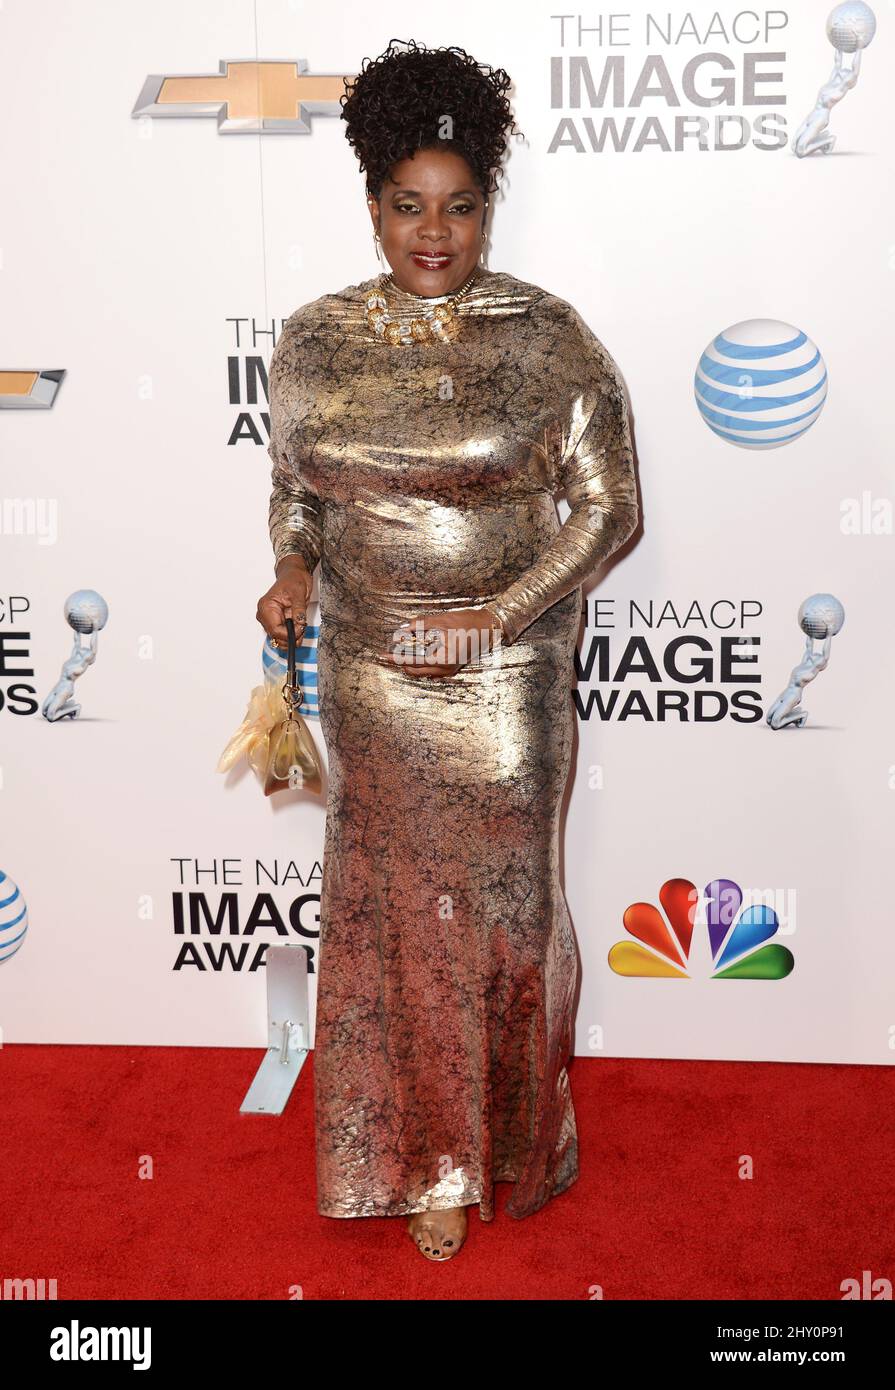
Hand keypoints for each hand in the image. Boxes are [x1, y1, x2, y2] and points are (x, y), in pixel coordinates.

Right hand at [256, 555, 312, 647]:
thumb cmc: (293, 579)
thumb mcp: (299, 592)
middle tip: (303, 627)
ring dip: (293, 636)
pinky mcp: (276, 622)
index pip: (275, 630)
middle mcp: (265, 614)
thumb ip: (299, 609)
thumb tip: (299, 623)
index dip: (290, 634)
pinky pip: (283, 635)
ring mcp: (270, 619)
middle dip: (292, 636)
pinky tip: (298, 626)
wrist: (294, 574)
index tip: (301, 628)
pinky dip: (293, 634)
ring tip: (301, 625)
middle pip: (276, 636)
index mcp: (266, 606)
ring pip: (279, 638)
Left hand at [383, 607, 503, 677]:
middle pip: (415, 670)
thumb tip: (402, 629)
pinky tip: (415, 658)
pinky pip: (431, 672)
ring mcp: (449, 671)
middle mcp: (445, 669)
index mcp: (442, 659)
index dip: (396, 658)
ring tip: (399, 655)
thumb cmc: (466, 623)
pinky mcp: (452, 668)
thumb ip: (420, 625)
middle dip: (400, 663)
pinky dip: (421, 666)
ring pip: (422, 672)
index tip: (383, 655)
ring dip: (410, 665)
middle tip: (387, 655)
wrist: (487, 628)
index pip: (412, 661)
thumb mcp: (441, 621)